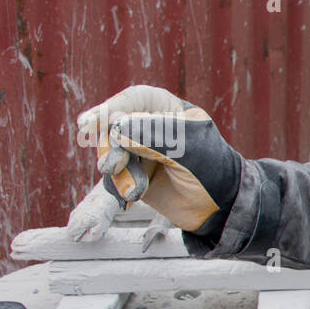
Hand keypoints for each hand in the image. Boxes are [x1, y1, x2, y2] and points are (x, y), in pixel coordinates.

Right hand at [76, 85, 243, 234]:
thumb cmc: (213, 170)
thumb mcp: (189, 149)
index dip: (108, 110)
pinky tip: (131, 198)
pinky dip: (119, 187)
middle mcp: (149, 126)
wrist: (221, 208)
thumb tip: (116, 127)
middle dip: (109, 148)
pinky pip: (113, 177)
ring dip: (118, 173)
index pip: (132, 100)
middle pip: (113, 127)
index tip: (87, 124)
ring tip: (135, 189)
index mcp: (166, 107)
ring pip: (110, 153)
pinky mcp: (135, 175)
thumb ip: (154, 136)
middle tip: (111, 166)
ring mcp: (140, 151)